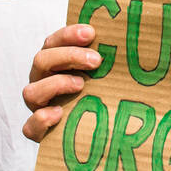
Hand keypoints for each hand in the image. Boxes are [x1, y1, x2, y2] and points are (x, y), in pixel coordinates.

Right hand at [22, 23, 102, 142]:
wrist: (97, 137)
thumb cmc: (104, 97)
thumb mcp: (107, 76)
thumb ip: (112, 60)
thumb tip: (141, 40)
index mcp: (54, 63)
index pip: (54, 42)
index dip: (68, 35)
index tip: (91, 33)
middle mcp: (42, 82)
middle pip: (41, 61)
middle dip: (69, 56)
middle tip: (96, 60)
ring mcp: (38, 106)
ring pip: (31, 92)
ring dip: (56, 84)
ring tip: (80, 85)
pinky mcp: (38, 132)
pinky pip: (30, 126)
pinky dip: (41, 119)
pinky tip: (59, 114)